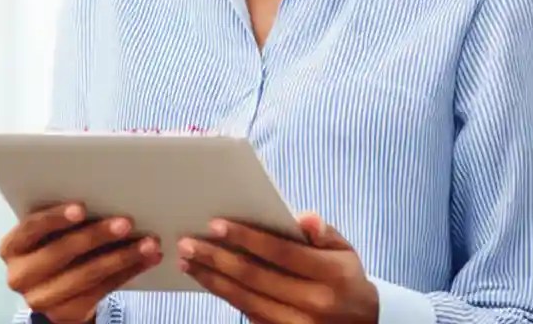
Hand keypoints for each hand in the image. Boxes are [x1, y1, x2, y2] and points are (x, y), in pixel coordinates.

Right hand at [0, 202, 161, 323]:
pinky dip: (127, 272)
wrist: (53, 291)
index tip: (82, 208)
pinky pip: (101, 290)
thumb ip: (63, 219)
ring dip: (122, 257)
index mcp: (12, 247)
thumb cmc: (53, 247)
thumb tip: (104, 193)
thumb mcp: (47, 234)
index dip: (56, 218)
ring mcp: (41, 299)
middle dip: (96, 236)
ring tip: (148, 243)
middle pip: (61, 252)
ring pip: (86, 275)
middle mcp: (20, 275)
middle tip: (126, 223)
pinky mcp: (65, 313)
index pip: (31, 228)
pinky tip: (146, 259)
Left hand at [177, 212, 378, 323]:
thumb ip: (323, 233)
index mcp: (331, 275)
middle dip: (217, 258)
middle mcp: (315, 304)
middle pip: (256, 277)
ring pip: (246, 299)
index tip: (215, 224)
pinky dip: (225, 295)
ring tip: (188, 261)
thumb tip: (303, 218)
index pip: (281, 253)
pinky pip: (249, 314)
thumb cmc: (346, 278)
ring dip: (212, 279)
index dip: (247, 238)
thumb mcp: (345, 251)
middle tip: (187, 243)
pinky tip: (207, 280)